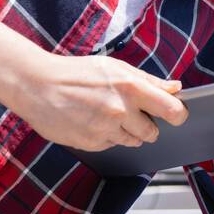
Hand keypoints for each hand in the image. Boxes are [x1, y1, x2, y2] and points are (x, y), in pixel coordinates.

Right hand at [7, 51, 188, 150]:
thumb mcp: (116, 68)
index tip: (175, 115)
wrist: (36, 85)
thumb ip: (149, 81)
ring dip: (125, 132)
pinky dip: (106, 136)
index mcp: (131, 87)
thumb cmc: (78, 73)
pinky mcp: (91, 143)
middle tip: (129, 112)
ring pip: (132, 141)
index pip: (172, 110)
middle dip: (147, 125)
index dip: (177, 115)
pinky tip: (91, 121)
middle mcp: (120, 110)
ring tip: (105, 114)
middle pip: (153, 132)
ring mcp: (105, 129)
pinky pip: (111, 145)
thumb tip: (176, 88)